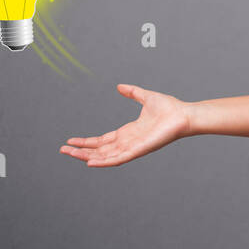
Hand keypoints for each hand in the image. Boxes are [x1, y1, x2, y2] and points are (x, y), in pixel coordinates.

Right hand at [60, 83, 190, 166]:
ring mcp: (133, 147)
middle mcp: (128, 142)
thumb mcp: (146, 97)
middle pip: (99, 150)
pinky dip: (104, 162)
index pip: (102, 140)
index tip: (71, 141)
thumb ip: (132, 92)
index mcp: (128, 132)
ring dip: (87, 157)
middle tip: (63, 151)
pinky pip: (119, 159)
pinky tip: (91, 163)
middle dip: (81, 151)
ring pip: (105, 156)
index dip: (86, 142)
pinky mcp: (139, 150)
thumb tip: (119, 86)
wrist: (184, 115)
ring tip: (70, 155)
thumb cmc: (169, 108)